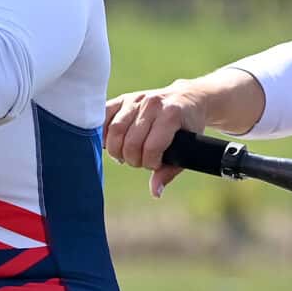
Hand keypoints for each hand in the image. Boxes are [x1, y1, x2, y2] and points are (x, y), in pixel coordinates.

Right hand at [104, 81, 213, 197]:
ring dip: (116, 149)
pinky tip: (112, 143)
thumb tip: (155, 192)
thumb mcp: (187, 148)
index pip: (151, 147)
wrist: (187, 99)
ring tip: (125, 154)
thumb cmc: (187, 126)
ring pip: (115, 130)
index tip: (155, 164)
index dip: (150, 163)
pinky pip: (104, 116)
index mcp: (171, 115)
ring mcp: (136, 99)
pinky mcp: (124, 98)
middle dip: (133, 159)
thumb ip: (169, 172)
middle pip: (130, 141)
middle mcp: (152, 104)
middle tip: (139, 161)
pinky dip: (104, 133)